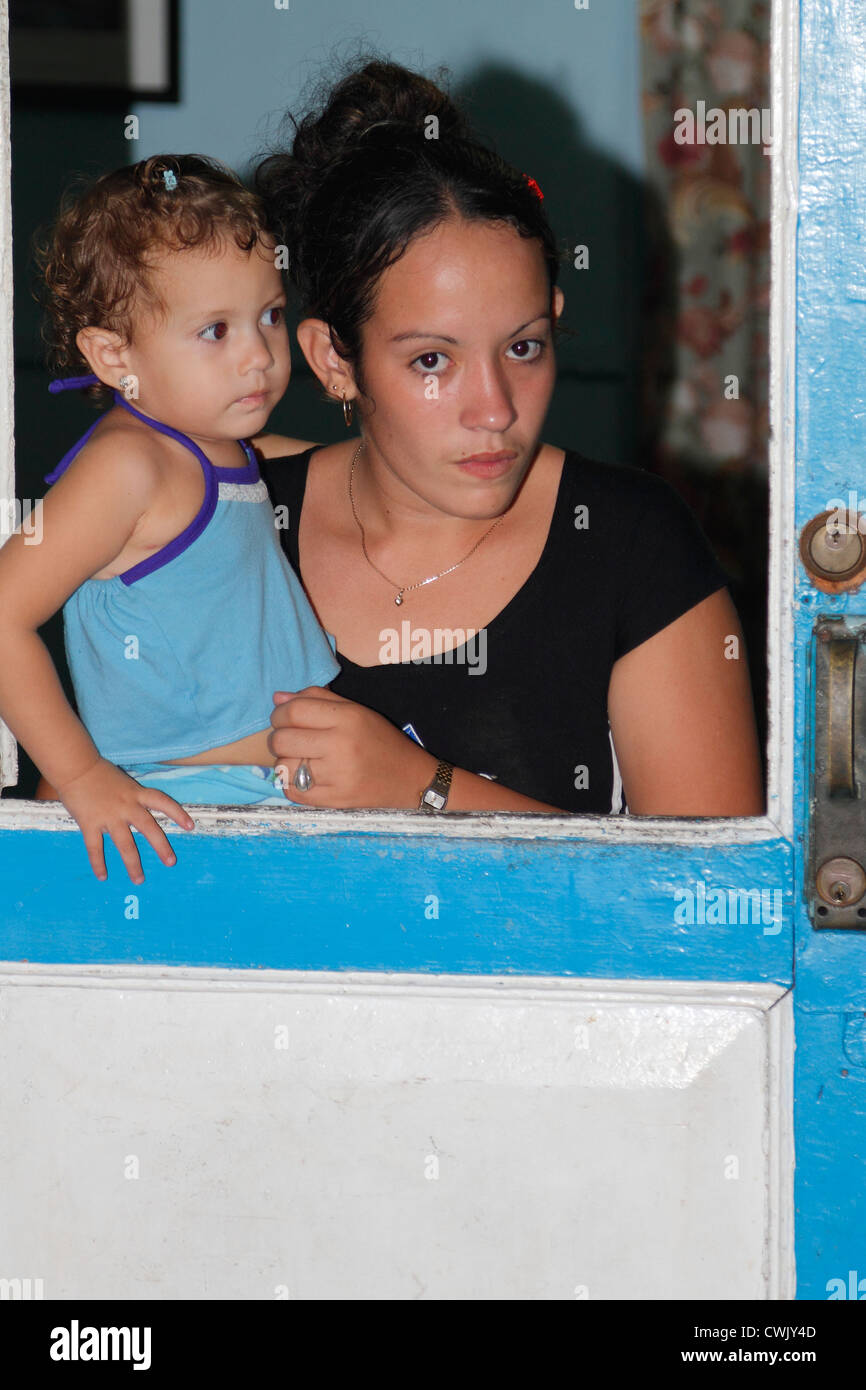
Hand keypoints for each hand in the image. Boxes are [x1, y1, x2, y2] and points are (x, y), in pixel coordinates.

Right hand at [55, 755, 195, 883]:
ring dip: (132, 864)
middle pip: (149, 828)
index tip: (190, 826)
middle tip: (171, 862)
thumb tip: (140, 812)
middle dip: (161, 847)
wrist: (75, 767)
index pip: (163, 802)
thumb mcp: (123, 782)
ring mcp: (109, 816)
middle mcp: (127, 806)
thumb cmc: (99, 773)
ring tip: (139, 879)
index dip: (177, 813)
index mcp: (136, 793)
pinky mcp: (90, 823)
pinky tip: (103, 876)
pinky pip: (95, 847)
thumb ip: (132, 798)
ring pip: (125, 844)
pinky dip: (98, 863)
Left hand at [268, 687, 435, 808]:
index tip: (283, 718)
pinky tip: (303, 777)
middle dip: (278, 738)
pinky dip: (290, 784)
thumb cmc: (381, 741)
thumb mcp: (357, 711)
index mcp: (348, 718)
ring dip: (285, 761)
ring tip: (299, 759)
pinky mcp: (334, 800)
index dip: (279, 713)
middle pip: (282, 739)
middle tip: (290, 740)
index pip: (294, 711)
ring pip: (283, 766)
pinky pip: (291, 791)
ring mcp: (337, 776)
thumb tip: (278, 697)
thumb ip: (318, 699)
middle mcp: (341, 745)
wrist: (410, 780)